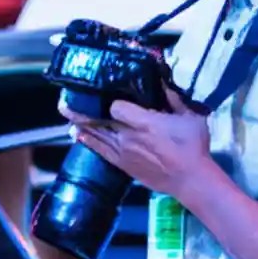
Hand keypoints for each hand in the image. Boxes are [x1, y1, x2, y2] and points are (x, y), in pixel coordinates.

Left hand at [60, 86, 212, 196]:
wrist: (190, 179)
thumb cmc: (192, 146)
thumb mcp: (190, 116)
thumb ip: (174, 97)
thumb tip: (163, 79)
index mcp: (144, 122)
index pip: (117, 107)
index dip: (113, 101)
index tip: (114, 96)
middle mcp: (128, 137)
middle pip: (99, 120)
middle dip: (82, 111)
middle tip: (65, 102)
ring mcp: (123, 152)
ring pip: (97, 135)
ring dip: (81, 125)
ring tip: (66, 114)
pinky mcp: (123, 165)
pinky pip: (101, 152)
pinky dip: (89, 143)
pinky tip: (79, 136)